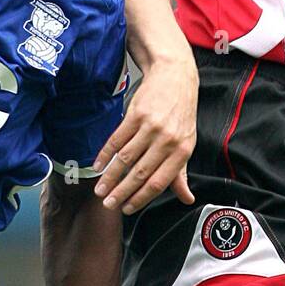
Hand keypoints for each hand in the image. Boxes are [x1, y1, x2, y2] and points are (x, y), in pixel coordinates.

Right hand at [92, 56, 198, 213]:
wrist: (175, 77)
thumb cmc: (181, 112)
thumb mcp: (186, 142)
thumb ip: (181, 173)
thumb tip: (186, 198)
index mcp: (182, 151)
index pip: (159, 182)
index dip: (141, 198)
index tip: (127, 208)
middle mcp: (167, 140)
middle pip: (140, 173)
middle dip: (121, 192)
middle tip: (108, 204)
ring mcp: (151, 127)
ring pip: (125, 158)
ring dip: (110, 177)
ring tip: (100, 189)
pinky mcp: (136, 114)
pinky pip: (117, 139)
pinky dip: (105, 155)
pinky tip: (97, 165)